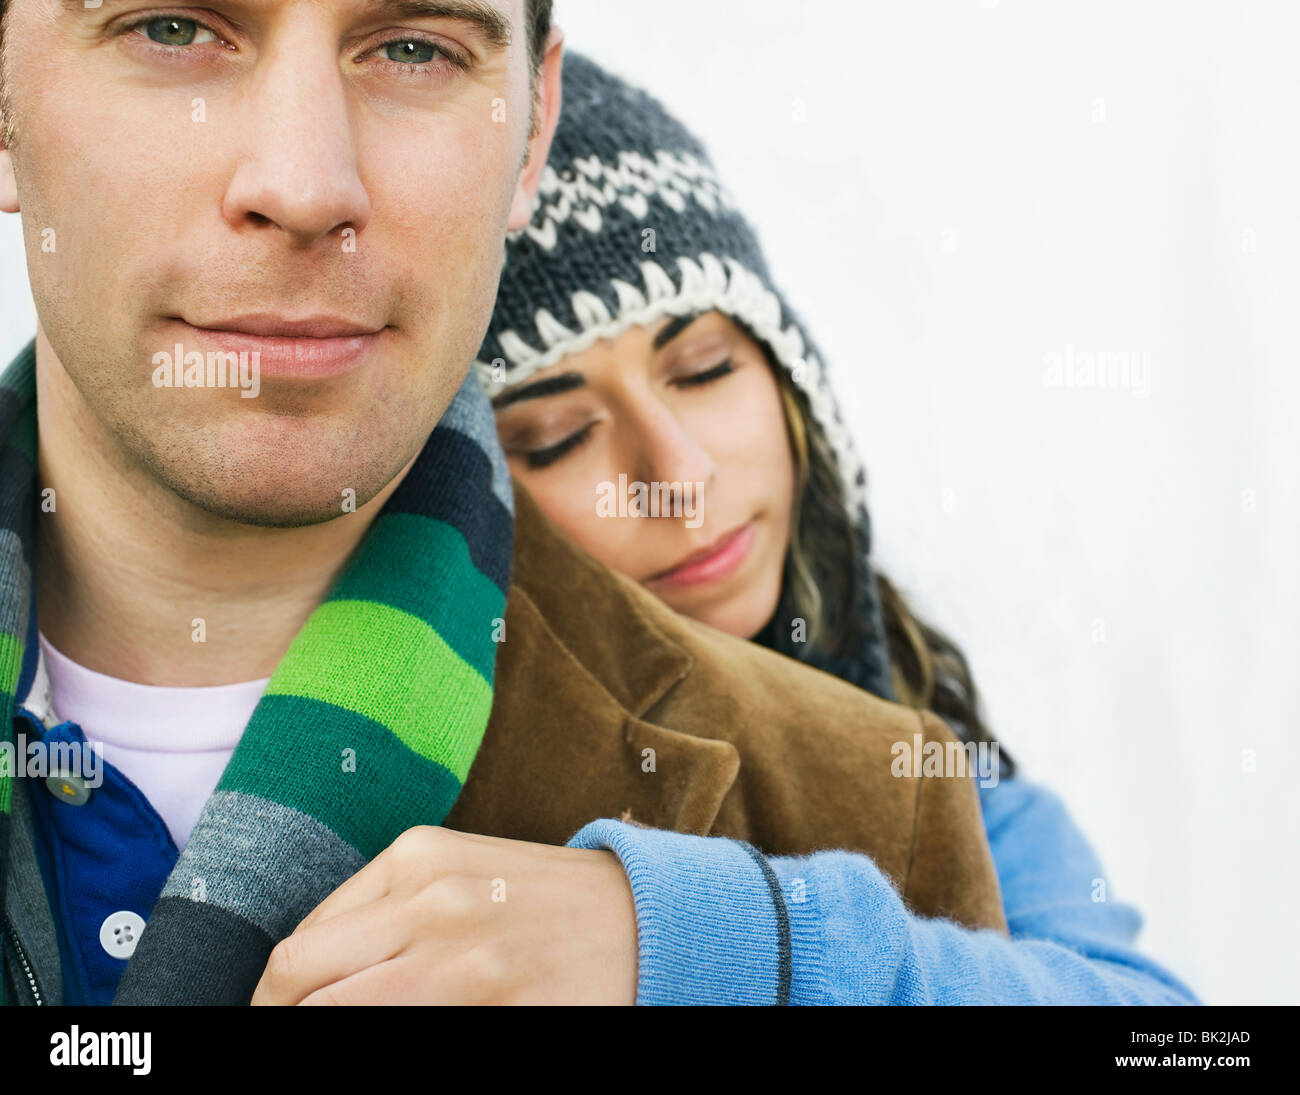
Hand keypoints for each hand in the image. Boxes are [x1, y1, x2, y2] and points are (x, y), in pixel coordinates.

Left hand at [249, 826, 637, 1004]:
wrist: (644, 917)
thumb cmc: (542, 900)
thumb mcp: (460, 873)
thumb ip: (384, 908)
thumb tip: (304, 973)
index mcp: (415, 857)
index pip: (300, 942)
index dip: (276, 997)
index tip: (278, 1016)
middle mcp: (427, 900)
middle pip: (298, 979)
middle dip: (278, 1017)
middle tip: (280, 1034)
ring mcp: (458, 959)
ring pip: (334, 1013)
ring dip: (318, 1030)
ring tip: (329, 1035)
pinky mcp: (490, 1005)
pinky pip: (401, 1035)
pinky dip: (377, 1039)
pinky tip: (403, 1028)